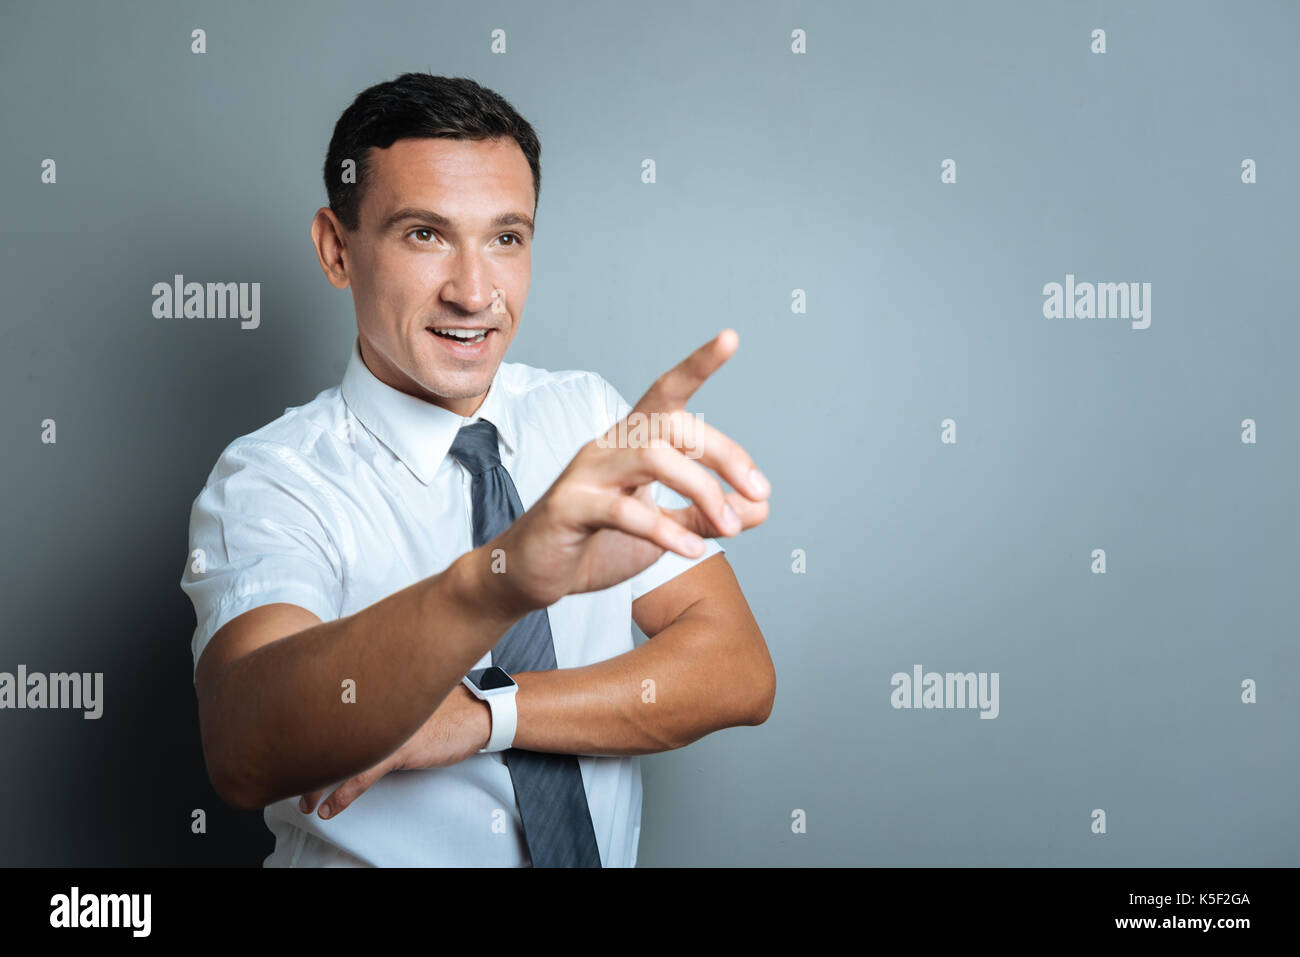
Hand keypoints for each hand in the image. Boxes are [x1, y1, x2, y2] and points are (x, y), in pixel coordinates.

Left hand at [297, 683, 489, 819]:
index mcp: (372, 692)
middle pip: (323, 735)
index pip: (326, 712)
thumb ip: (378, 702)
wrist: (478, 711)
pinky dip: (342, 794)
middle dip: (302, 761)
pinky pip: (361, 776)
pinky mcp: (400, 748)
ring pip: (337, 757)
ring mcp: (386, 726)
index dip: (304, 734)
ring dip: (316, 783)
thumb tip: (354, 716)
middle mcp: (374, 706)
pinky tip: (330, 807)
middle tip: (287, 781)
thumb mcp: (405, 698)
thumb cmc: (445, 705)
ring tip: (304, 802)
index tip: (290, 753)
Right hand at [487, 329, 770, 613]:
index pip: (668, 391)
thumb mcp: (667, 530)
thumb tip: (761, 504)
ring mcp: (586, 472)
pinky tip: (692, 551)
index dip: (697, 363)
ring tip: (728, 528)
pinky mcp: (569, 506)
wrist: (531, 574)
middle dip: (725, 454)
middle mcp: (609, 445)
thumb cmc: (596, 542)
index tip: (731, 337)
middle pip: (673, 424)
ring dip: (703, 491)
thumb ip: (708, 514)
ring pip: (652, 457)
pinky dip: (666, 530)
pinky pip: (624, 510)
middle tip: (758, 493)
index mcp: (633, 441)